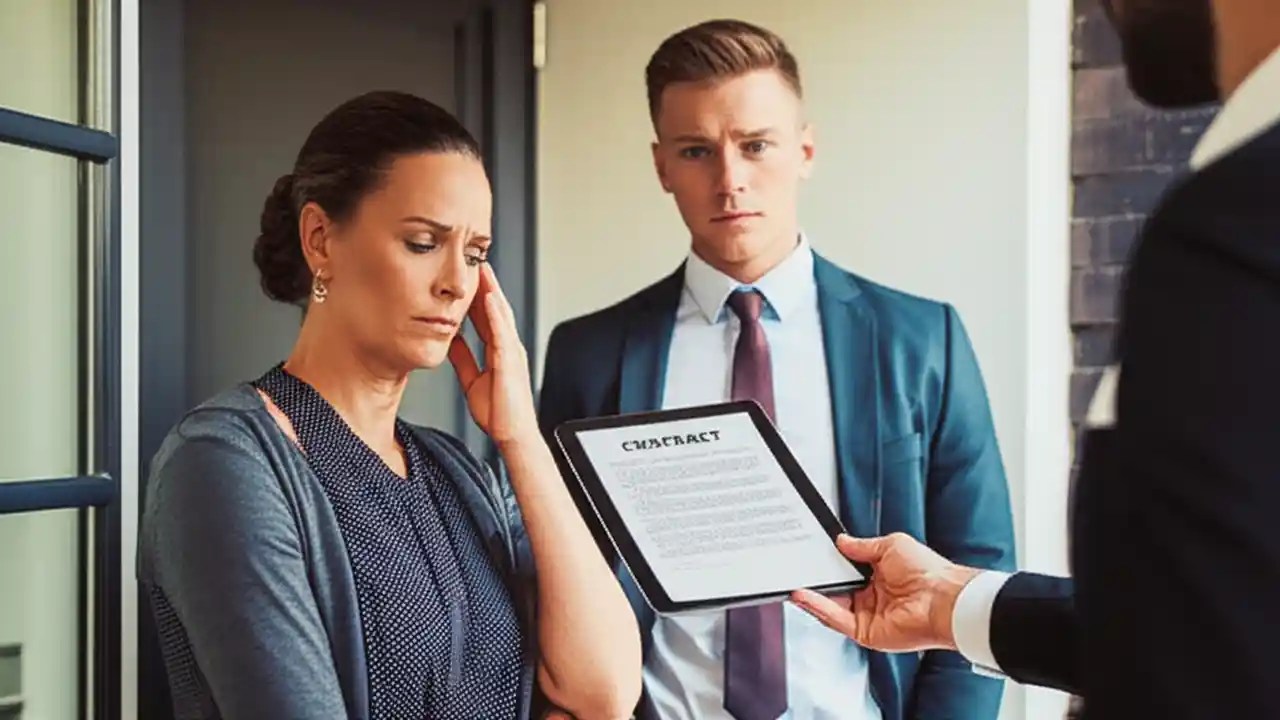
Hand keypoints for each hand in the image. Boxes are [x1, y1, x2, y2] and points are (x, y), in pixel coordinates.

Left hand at [448, 263, 537, 446]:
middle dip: (487, 285)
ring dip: (492, 291)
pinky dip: (496, 314)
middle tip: (476, 261)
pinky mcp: (510, 362)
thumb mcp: (473, 380)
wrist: (513, 436)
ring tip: (483, 270)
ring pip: (502, 315)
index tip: (469, 277)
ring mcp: (512, 353)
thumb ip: (464, 359)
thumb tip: (452, 342)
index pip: (488, 316)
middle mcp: (508, 348)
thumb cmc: (499, 413)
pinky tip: (489, 298)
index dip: (479, 296)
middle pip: (497, 309)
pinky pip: (502, 332)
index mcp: (500, 352)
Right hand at [790, 533, 978, 652]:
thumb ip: (862, 546)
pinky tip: (804, 596)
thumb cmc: (928, 571)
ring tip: (793, 585)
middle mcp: (873, 599)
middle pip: (836, 592)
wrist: (942, 598)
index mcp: (880, 577)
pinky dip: (818, 608)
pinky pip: (836, 620)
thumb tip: (842, 541)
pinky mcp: (866, 633)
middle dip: (816, 583)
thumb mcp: (891, 545)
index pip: (847, 573)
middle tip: (796, 571)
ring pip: (831, 608)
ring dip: (811, 597)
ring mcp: (868, 617)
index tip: (811, 558)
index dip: (829, 568)